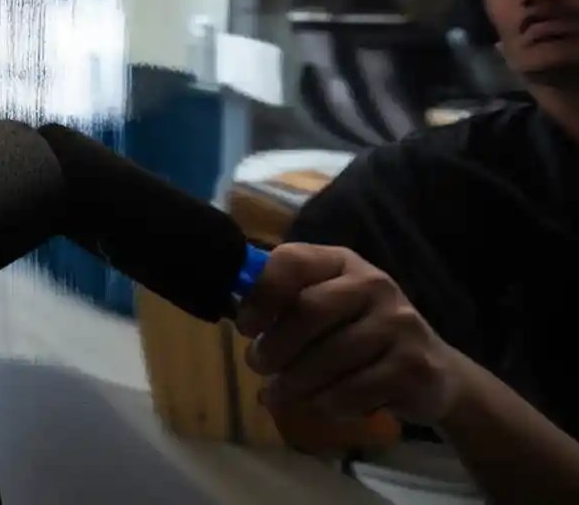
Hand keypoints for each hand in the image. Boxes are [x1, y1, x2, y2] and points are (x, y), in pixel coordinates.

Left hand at [235, 243, 463, 425]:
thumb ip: (284, 301)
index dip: (261, 295)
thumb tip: (234, 309)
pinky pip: (352, 391)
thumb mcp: (325, 306)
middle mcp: (374, 284)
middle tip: (259, 367)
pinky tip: (323, 404)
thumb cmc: (359, 334)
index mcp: (342, 262)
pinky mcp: (414, 366)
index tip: (246, 327)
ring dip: (294, 383)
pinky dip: (327, 403)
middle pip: (309, 311)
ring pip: (329, 357)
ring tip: (279, 394)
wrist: (431, 372)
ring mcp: (399, 323)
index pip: (293, 261)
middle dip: (274, 347)